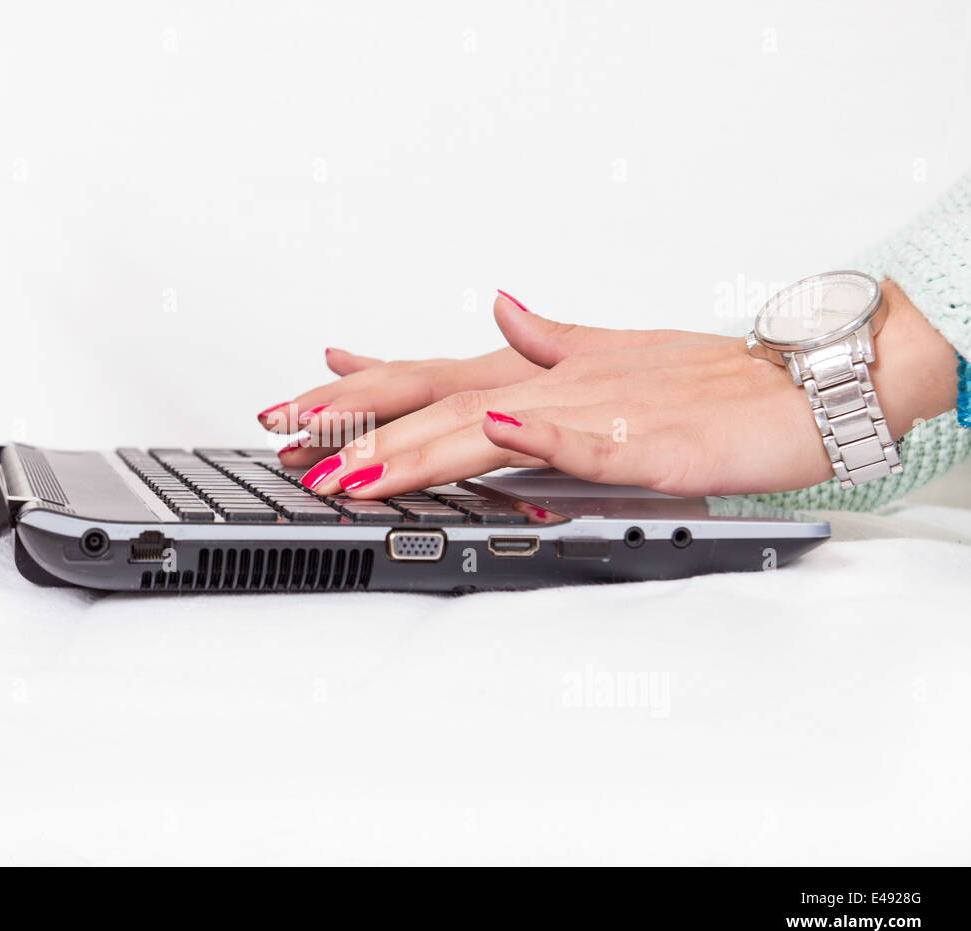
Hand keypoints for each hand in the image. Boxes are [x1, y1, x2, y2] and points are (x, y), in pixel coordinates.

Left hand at [289, 283, 956, 498]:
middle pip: (438, 403)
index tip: (295, 409)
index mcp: (540, 375)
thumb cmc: (710, 381)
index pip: (432, 379)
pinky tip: (496, 431)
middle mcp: (553, 387)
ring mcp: (596, 413)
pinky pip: (586, 442)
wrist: (796, 388)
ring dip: (418, 444)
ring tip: (353, 465)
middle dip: (359, 426)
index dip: (360, 393)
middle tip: (289, 443)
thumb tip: (499, 309)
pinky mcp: (647, 442)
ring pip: (491, 425)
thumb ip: (551, 337)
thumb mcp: (613, 358)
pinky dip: (537, 437)